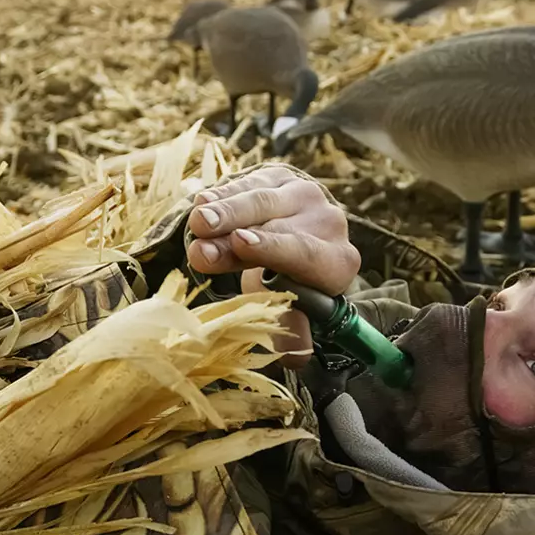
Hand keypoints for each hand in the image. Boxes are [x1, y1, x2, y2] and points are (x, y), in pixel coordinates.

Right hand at [186, 165, 360, 366]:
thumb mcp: (293, 310)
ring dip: (225, 210)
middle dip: (234, 234)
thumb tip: (295, 359)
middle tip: (201, 242)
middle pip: (278, 226)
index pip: (304, 253)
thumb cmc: (290, 285)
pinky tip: (202, 201)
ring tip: (196, 221)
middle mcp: (329, 224)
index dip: (272, 247)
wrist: (297, 240)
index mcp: (337, 262)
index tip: (241, 243)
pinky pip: (251, 181)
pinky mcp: (283, 176)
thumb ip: (294, 331)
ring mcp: (307, 195)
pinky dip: (225, 193)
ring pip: (263, 199)